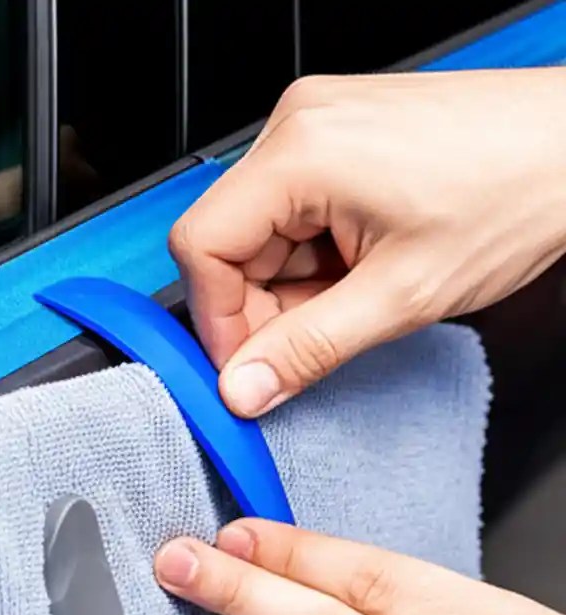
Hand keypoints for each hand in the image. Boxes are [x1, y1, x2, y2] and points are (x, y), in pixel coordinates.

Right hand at [169, 68, 565, 417]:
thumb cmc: (518, 194)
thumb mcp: (404, 295)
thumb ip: (309, 348)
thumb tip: (245, 387)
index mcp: (299, 153)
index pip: (202, 245)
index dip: (218, 318)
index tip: (247, 364)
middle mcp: (296, 124)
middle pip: (230, 237)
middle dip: (265, 301)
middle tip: (318, 335)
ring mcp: (316, 121)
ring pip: (261, 226)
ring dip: (296, 277)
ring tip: (364, 288)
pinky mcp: (336, 129)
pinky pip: (292, 203)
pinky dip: (316, 247)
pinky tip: (366, 259)